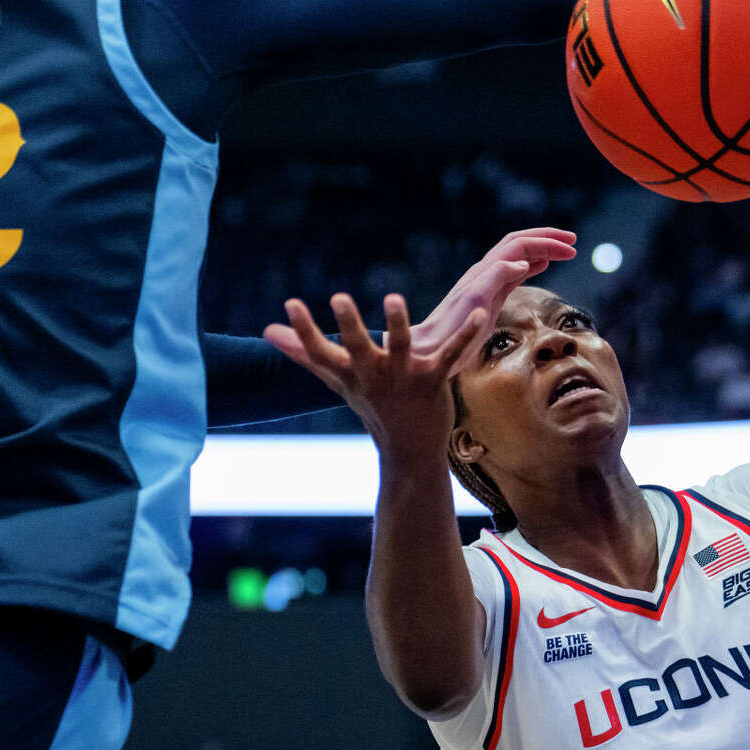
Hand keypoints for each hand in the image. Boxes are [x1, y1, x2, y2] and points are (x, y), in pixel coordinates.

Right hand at [265, 293, 484, 462]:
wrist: (410, 451)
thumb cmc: (371, 407)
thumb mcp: (337, 380)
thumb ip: (304, 353)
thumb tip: (267, 331)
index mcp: (350, 375)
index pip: (320, 352)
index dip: (305, 330)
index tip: (291, 303)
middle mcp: (373, 376)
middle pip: (357, 348)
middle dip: (349, 325)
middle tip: (339, 298)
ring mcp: (403, 379)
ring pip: (401, 347)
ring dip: (398, 323)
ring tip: (393, 299)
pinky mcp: (433, 381)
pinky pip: (450, 355)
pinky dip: (466, 335)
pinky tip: (481, 314)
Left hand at [412, 228, 575, 369]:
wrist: (431, 348)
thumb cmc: (452, 331)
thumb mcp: (475, 303)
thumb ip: (496, 278)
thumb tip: (523, 261)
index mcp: (486, 271)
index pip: (520, 245)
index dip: (546, 242)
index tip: (571, 249)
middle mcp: (486, 272)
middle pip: (520, 243)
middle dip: (547, 238)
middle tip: (573, 242)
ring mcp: (487, 284)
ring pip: (518, 256)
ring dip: (541, 249)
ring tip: (564, 251)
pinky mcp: (489, 297)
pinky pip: (514, 272)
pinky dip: (531, 264)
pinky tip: (541, 266)